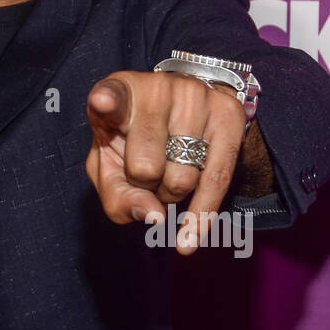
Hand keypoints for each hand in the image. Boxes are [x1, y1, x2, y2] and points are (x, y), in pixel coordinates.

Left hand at [84, 71, 245, 253]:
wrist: (184, 113)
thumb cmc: (135, 143)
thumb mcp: (110, 166)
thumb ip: (116, 194)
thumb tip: (154, 216)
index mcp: (118, 93)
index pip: (110, 97)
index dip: (106, 102)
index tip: (102, 103)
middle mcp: (157, 88)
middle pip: (146, 168)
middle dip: (144, 187)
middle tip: (146, 175)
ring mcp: (196, 97)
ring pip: (182, 179)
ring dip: (171, 193)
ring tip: (168, 172)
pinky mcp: (228, 114)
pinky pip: (217, 180)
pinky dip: (201, 218)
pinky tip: (188, 240)